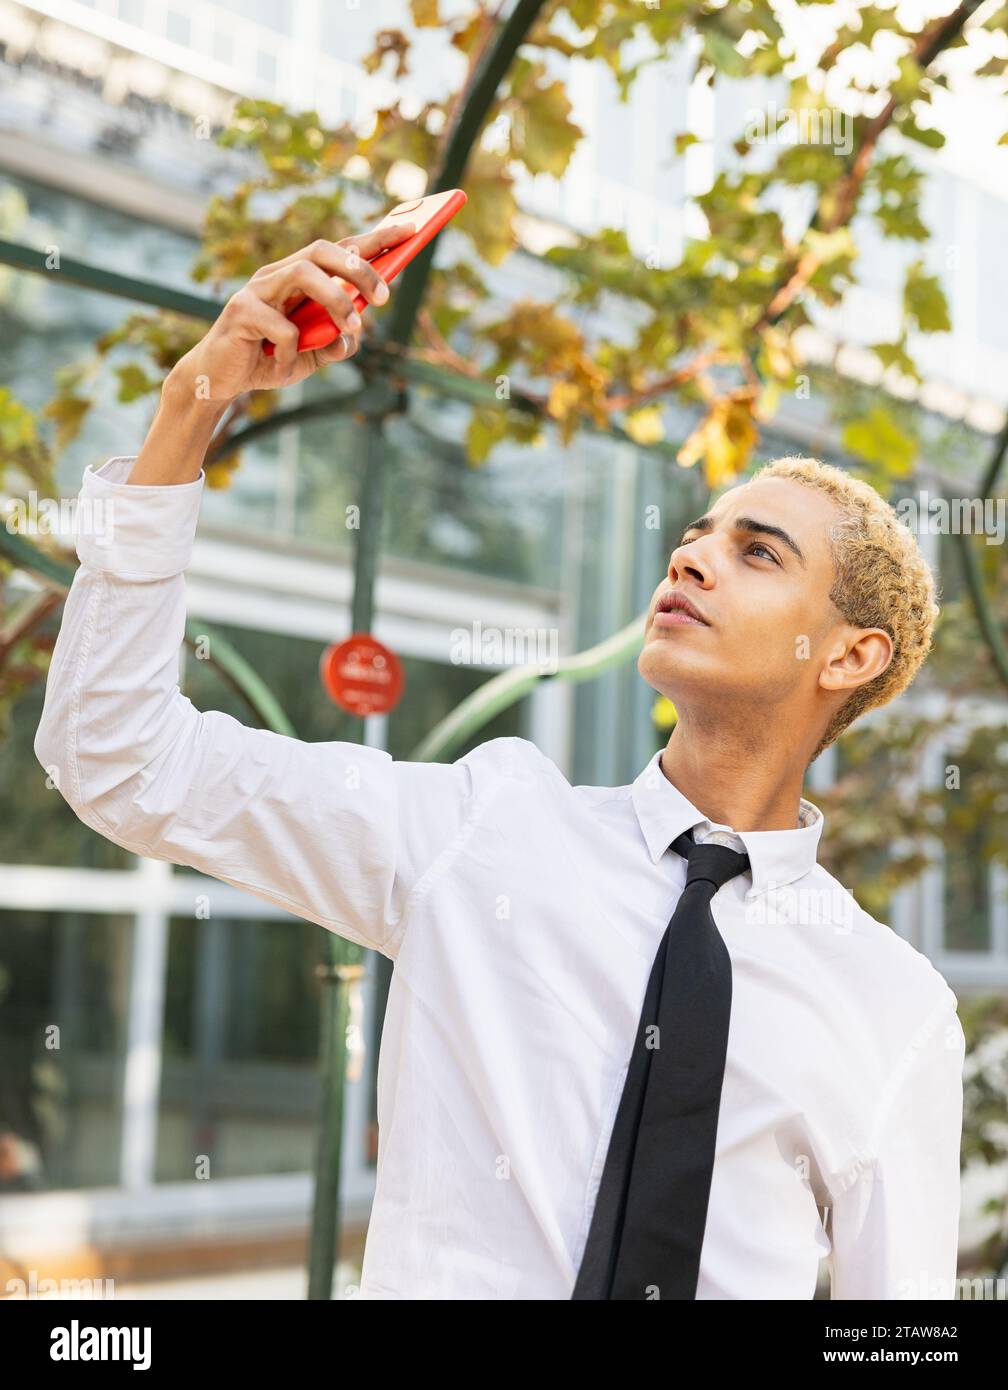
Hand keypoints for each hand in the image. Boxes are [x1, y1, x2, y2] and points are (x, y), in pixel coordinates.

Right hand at [167, 220, 417, 402]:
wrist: (221, 380)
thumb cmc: (266, 359)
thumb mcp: (310, 355)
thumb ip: (334, 343)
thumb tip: (356, 335)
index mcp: (299, 278)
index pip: (340, 249)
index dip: (375, 238)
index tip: (411, 231)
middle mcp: (278, 274)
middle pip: (324, 249)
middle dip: (359, 268)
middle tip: (383, 297)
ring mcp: (257, 289)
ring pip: (303, 273)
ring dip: (335, 301)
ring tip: (350, 330)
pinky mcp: (240, 311)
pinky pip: (281, 327)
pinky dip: (291, 351)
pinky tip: (282, 367)